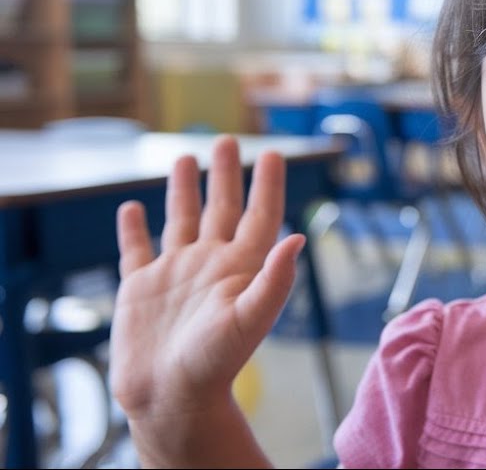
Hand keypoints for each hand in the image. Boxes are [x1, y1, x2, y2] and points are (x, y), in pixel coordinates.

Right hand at [110, 135, 303, 422]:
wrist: (171, 400)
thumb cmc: (215, 365)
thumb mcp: (250, 318)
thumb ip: (275, 278)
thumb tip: (299, 237)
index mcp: (241, 267)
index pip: (260, 215)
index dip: (267, 185)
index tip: (273, 154)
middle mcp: (210, 265)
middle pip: (221, 208)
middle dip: (224, 175)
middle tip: (226, 139)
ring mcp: (175, 275)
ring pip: (180, 221)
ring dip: (183, 190)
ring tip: (184, 158)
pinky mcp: (141, 289)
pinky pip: (136, 251)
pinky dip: (133, 229)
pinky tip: (132, 208)